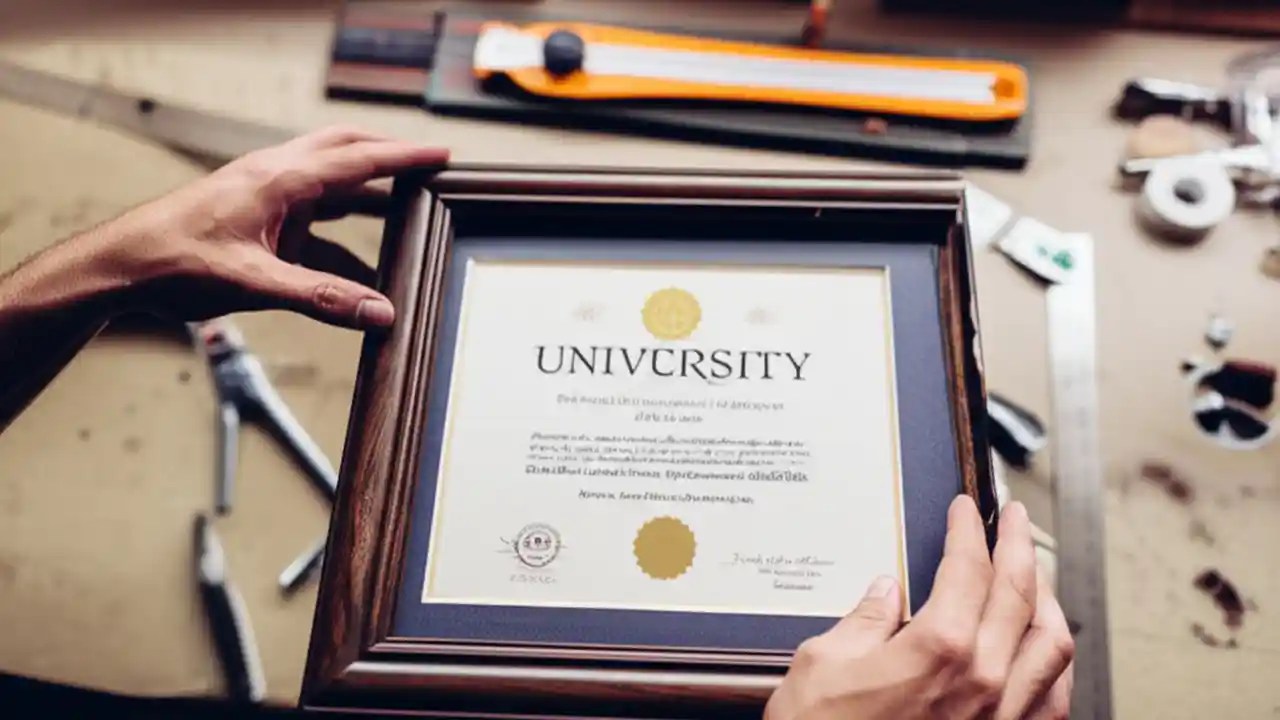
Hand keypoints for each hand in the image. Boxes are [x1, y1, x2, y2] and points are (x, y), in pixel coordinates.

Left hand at [98, 125, 447, 328]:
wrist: (121, 267)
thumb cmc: (175, 261)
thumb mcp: (255, 283)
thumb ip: (322, 298)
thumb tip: (381, 313)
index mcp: (279, 178)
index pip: (357, 160)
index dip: (404, 159)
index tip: (442, 156)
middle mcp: (276, 178)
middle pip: (345, 153)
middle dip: (388, 159)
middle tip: (427, 170)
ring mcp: (265, 198)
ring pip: (330, 188)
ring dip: (367, 201)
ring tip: (406, 218)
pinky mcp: (257, 223)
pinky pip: (312, 227)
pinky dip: (341, 243)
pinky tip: (360, 274)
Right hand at [764, 497, 1073, 719]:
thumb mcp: (822, 665)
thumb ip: (863, 620)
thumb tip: (884, 592)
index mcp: (938, 648)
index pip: (968, 567)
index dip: (969, 530)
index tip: (966, 510)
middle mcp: (983, 680)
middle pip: (1020, 592)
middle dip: (1018, 544)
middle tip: (1013, 519)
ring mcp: (1002, 717)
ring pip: (1052, 641)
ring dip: (1047, 597)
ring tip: (1034, 574)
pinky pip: (1055, 697)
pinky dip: (1054, 661)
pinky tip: (1043, 648)